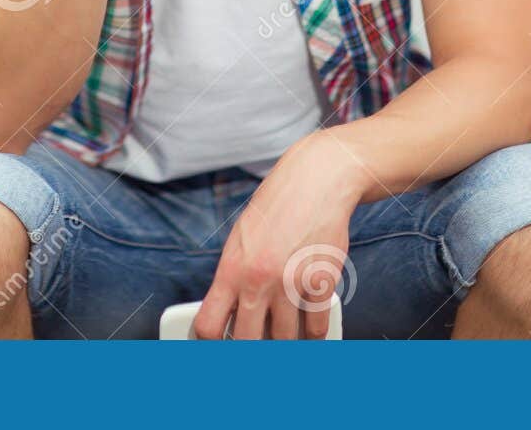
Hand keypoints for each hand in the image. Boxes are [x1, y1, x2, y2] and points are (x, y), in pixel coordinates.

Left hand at [192, 133, 367, 339]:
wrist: (314, 182)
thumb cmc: (275, 208)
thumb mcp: (240, 240)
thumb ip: (234, 278)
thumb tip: (231, 316)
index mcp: (231, 269)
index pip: (209, 326)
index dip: (212, 343)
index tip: (221, 345)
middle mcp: (258, 281)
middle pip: (247, 342)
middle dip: (251, 348)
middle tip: (257, 342)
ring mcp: (291, 284)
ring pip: (285, 340)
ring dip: (285, 342)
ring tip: (284, 336)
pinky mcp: (321, 283)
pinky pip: (316, 328)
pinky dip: (314, 335)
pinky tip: (310, 332)